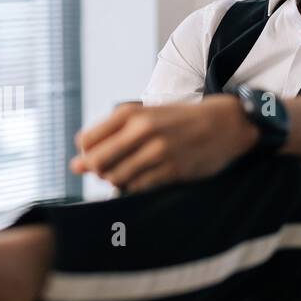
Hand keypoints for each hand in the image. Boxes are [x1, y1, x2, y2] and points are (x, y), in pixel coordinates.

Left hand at [69, 97, 259, 192]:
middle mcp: (141, 130)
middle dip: (95, 171)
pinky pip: (137, 187)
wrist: (222, 123)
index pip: (86, 141)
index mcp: (130, 113)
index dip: (84, 154)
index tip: (91, 157)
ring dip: (114, 180)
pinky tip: (139, 179)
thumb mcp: (144, 114)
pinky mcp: (171, 170)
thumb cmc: (177, 120)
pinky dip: (132, 187)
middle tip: (104, 171)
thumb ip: (112, 133)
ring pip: (116, 177)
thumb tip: (78, 160)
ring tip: (124, 174)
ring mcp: (157, 151)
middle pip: (97, 161)